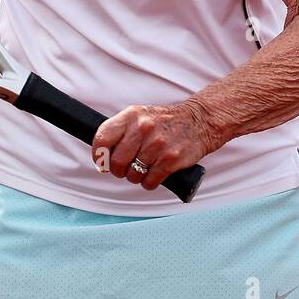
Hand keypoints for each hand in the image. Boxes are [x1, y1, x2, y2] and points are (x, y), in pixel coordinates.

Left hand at [91, 101, 215, 190]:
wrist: (199, 122)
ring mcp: (157, 144)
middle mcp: (143, 128)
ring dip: (136, 177)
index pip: (102, 139)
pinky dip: (150, 183)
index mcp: (131, 116)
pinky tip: (156, 173)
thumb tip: (101, 157)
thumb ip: (120, 131)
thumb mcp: (139, 116)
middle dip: (119, 171)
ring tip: (145, 167)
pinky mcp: (171, 159)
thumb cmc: (164, 123)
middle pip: (116, 162)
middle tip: (127, 167)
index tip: (102, 163)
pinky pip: (149, 182)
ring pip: (132, 175)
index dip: (99, 156)